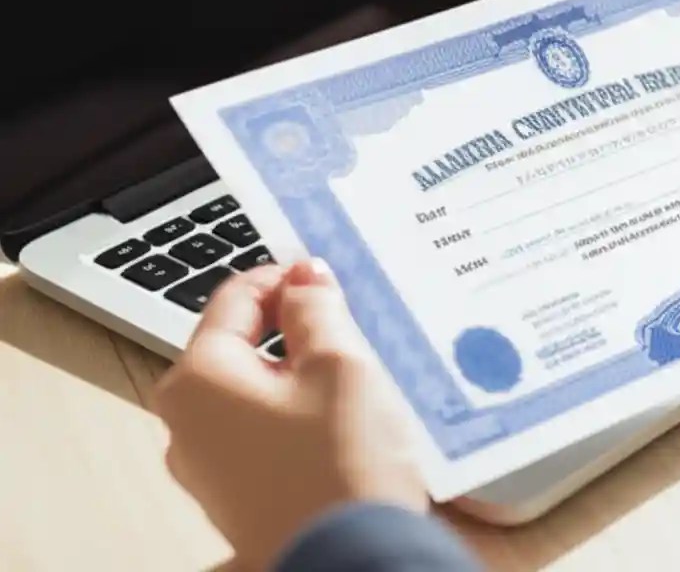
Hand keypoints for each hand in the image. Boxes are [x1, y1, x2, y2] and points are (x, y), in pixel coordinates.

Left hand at [152, 260, 428, 569]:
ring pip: (254, 393)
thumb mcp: (339, 365)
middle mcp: (185, 422)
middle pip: (241, 347)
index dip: (288, 277)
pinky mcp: (235, 498)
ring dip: (300, 377)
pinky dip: (298, 419)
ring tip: (356, 384)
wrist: (352, 561)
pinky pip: (262, 435)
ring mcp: (206, 467)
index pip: (236, 297)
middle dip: (296, 332)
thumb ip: (315, 309)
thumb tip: (303, 275)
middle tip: (353, 332)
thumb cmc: (342, 465)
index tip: (330, 276)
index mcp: (197, 379)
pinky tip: (343, 426)